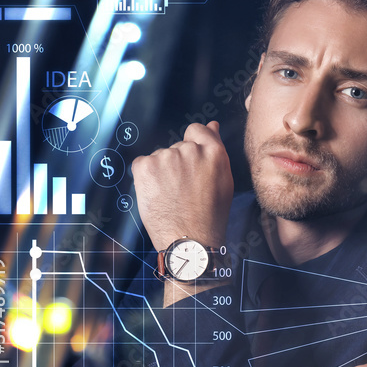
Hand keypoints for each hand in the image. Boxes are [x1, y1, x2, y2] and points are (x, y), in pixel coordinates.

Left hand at [131, 121, 232, 250]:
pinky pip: (143, 164)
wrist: (189, 240)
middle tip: (184, 188)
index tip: (192, 162)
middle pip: (178, 147)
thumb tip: (212, 126)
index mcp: (213, 152)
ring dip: (163, 171)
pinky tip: (157, 193)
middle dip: (179, 163)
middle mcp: (189, 150)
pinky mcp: (145, 166)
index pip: (196, 130)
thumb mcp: (223, 180)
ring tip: (171, 195)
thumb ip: (216, 149)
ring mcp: (165, 157)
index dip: (193, 144)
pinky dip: (147, 177)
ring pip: (161, 156)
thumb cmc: (210, 214)